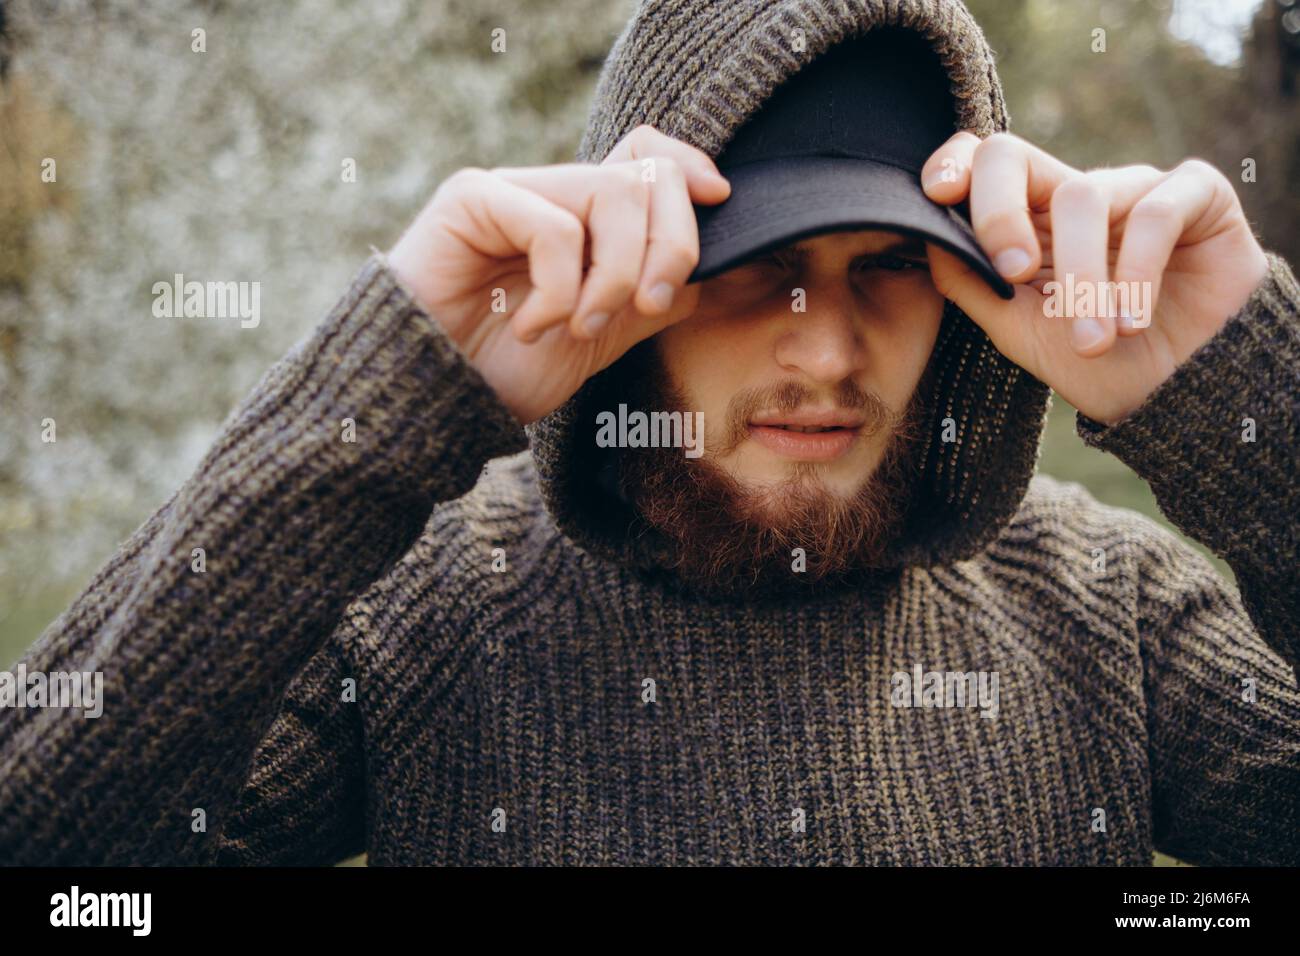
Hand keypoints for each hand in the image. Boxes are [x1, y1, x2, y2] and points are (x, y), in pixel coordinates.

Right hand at [385, 125, 730, 424]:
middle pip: (646, 173)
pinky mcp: (473, 199)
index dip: (688, 166)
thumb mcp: (608, 335)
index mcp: (585, 220)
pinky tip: (530, 326)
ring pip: (612, 193)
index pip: (647, 154)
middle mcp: (553, 195)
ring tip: (581, 325)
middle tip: (648, 305)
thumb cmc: (508, 371)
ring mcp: (513, 191)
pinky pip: (555, 226)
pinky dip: (560, 291)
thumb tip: (740, 267)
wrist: (435, 400)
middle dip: (670, 245)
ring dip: (615, 275)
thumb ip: (662, 296)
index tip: (719, 201)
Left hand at [920, 132, 1268, 424]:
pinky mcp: (1197, 195)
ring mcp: (1134, 188)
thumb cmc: (1098, 361)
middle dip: (998, 212)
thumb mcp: (1017, 329)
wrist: (1180, 395)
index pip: (981, 163)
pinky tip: (1134, 323)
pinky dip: (1136, 274)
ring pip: (1082, 197)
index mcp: (1027, 220)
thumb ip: (971, 284)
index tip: (939, 195)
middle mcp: (1075, 194)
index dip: (953, 162)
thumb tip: (931, 240)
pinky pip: (1153, 213)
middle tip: (1014, 273)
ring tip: (1092, 341)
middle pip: (1013, 155)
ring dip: (1082, 278)